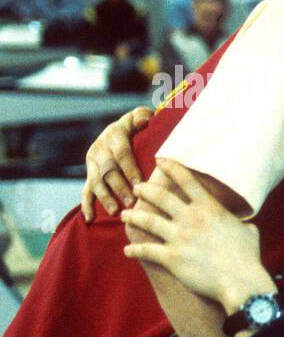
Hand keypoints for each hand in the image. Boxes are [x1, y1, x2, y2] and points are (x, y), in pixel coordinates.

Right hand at [82, 104, 153, 220]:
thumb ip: (142, 117)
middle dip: (119, 187)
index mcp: (114, 135)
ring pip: (96, 182)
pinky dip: (86, 205)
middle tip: (131, 203)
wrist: (120, 128)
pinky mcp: (90, 174)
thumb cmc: (138, 125)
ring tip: (115, 212)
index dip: (130, 169)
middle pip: (108, 171)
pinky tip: (90, 219)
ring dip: (105, 198)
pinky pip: (86, 190)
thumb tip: (144, 120)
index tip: (140, 184)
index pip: (121, 154)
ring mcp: (93, 163)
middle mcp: (100, 149)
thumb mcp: (139, 117)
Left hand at [121, 159, 270, 308]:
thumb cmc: (247, 258)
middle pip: (159, 196)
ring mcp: (179, 237)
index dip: (172, 168)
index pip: (186, 180)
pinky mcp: (171, 257)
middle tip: (137, 188)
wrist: (240, 282)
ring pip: (147, 220)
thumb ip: (243, 224)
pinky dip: (134, 250)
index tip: (161, 161)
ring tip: (125, 214)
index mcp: (209, 208)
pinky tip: (128, 250)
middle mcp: (191, 218)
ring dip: (133, 216)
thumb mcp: (250, 233)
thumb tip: (246, 225)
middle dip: (145, 190)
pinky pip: (146, 250)